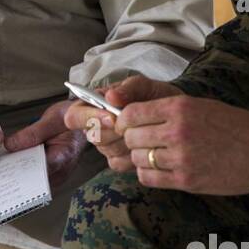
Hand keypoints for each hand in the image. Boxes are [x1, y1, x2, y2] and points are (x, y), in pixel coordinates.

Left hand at [4, 100, 86, 187]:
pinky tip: (13, 161)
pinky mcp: (53, 173)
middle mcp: (63, 170)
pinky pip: (36, 175)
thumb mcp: (51, 119)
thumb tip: (10, 145)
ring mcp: (58, 174)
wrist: (83, 119)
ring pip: (33, 180)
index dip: (18, 170)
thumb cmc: (71, 118)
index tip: (3, 168)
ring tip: (3, 163)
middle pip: (33, 179)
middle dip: (15, 173)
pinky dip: (24, 168)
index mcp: (64, 156)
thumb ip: (31, 134)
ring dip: (19, 171)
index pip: (38, 170)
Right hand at [63, 75, 182, 172]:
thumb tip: (110, 96)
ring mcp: (105, 144)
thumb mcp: (144, 86)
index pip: (73, 116)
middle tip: (135, 124)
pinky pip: (117, 163)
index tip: (112, 117)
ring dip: (126, 142)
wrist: (174, 115)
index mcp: (93, 104)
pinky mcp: (117, 159)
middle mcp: (95, 125)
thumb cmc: (155, 97)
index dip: (89, 118)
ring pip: (105, 150)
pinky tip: (145, 145)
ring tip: (144, 131)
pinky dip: (132, 155)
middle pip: (92, 136)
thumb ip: (128, 88)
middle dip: (115, 131)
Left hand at [116, 94, 248, 194]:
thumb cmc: (237, 126)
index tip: (126, 124)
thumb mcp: (203, 105)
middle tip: (140, 141)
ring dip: (141, 157)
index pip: (131, 113)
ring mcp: (181, 158)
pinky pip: (149, 178)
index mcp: (180, 108)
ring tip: (154, 155)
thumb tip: (136, 115)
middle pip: (131, 137)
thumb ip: (170, 110)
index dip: (123, 120)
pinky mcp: (186, 180)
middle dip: (131, 139)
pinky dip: (148, 174)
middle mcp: (177, 132)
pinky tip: (160, 169)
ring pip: (138, 158)